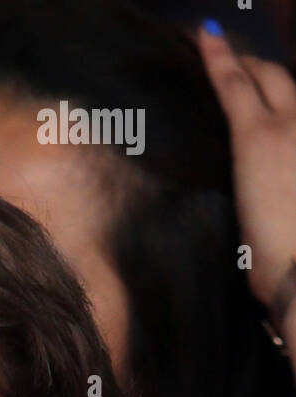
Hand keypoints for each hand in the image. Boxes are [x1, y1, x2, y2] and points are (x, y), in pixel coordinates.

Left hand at [197, 22, 295, 310]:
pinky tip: (204, 38)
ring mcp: (288, 126)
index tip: (255, 88)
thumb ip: (278, 197)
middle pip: (281, 82)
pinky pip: (233, 84)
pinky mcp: (257, 135)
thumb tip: (266, 209)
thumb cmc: (295, 264)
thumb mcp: (288, 221)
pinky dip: (218, 57)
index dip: (273, 94)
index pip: (291, 107)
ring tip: (212, 46)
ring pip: (261, 75)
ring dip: (239, 60)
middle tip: (231, 56)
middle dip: (256, 66)